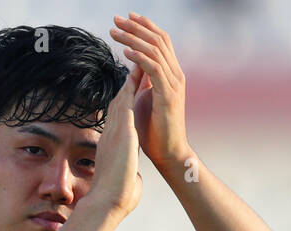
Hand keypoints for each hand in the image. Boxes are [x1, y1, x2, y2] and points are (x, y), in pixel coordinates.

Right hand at [80, 61, 143, 218]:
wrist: (108, 201)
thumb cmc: (116, 198)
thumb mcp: (126, 183)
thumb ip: (131, 176)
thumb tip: (135, 181)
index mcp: (112, 144)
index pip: (120, 119)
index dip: (126, 103)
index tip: (134, 92)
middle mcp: (111, 133)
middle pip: (119, 102)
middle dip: (128, 83)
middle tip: (134, 65)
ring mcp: (115, 129)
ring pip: (122, 96)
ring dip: (130, 78)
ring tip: (137, 60)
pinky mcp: (122, 129)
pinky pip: (128, 101)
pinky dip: (133, 86)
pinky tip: (139, 72)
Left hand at [109, 13, 191, 174]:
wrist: (168, 152)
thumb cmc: (154, 130)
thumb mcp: (145, 98)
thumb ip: (142, 81)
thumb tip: (134, 67)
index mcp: (171, 73)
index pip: (160, 40)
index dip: (144, 26)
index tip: (126, 18)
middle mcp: (176, 74)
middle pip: (157, 39)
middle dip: (135, 27)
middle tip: (115, 19)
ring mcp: (174, 84)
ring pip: (154, 50)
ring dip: (133, 39)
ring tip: (115, 32)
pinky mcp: (168, 95)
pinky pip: (153, 69)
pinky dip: (139, 58)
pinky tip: (125, 52)